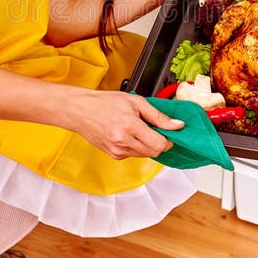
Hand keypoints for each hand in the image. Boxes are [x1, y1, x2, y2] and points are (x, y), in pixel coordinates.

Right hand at [63, 90, 183, 160]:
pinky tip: (128, 134)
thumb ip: (158, 115)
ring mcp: (117, 151)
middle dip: (158, 141)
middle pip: (154, 152)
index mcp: (130, 126)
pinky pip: (134, 154)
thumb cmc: (105, 103)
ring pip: (145, 154)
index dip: (167, 139)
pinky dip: (136, 146)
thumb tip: (177, 125)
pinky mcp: (114, 156)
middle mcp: (123, 142)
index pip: (160, 145)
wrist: (80, 111)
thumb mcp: (135, 102)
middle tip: (152, 127)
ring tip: (137, 128)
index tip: (167, 131)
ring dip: (147, 144)